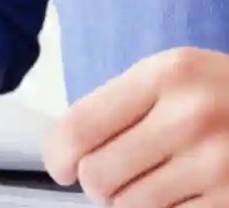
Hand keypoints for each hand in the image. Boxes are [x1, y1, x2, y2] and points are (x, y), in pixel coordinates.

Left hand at [45, 47, 228, 205]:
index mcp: (166, 75)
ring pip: (130, 206)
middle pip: (98, 175)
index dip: (58, 156)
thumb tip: (65, 153)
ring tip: (157, 180)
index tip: (60, 168)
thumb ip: (120, 105)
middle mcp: (192, 117)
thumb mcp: (174, 77)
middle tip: (113, 176)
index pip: (80, 126)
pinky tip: (186, 192)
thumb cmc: (223, 96)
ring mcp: (218, 164)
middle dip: (97, 182)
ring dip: (131, 201)